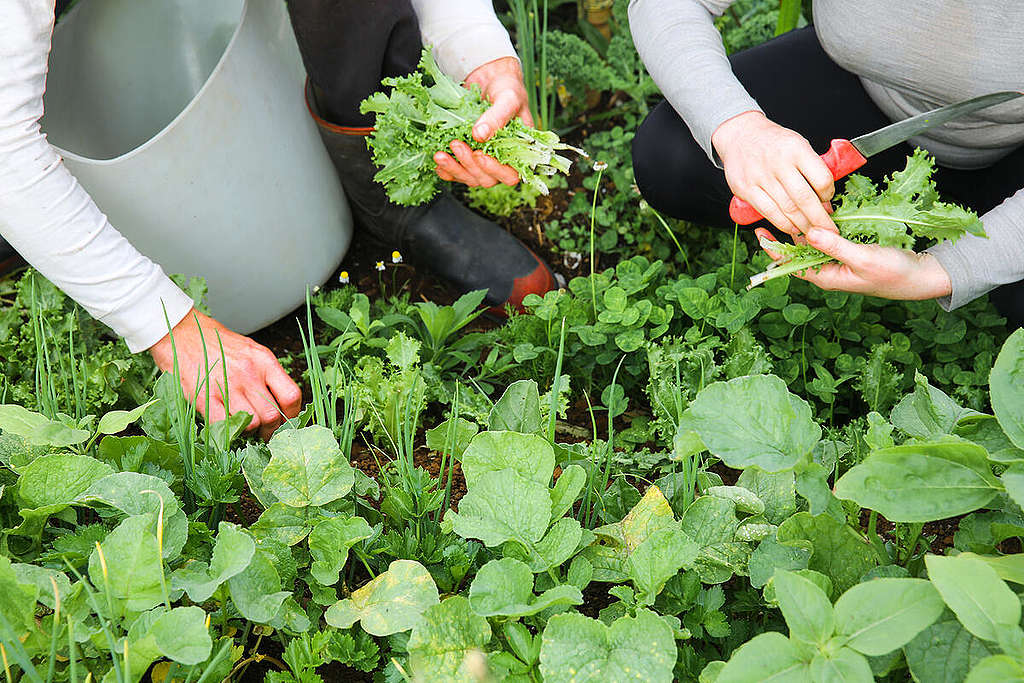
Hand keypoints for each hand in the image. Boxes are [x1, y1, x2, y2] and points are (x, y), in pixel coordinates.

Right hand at [149, 308, 302, 439]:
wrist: (180, 331)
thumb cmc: (215, 342)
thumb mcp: (249, 350)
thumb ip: (266, 374)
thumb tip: (279, 403)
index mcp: (264, 360)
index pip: (291, 396)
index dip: (292, 415)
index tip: (285, 421)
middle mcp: (249, 373)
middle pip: (273, 415)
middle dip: (270, 429)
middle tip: (262, 431)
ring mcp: (227, 385)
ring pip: (252, 423)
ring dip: (249, 431)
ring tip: (243, 426)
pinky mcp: (204, 396)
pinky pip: (224, 425)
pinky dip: (227, 432)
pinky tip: (226, 426)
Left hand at [433, 56, 532, 187]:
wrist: (490, 81)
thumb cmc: (507, 89)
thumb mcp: (508, 98)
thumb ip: (497, 116)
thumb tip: (480, 135)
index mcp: (518, 152)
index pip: (510, 174)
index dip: (495, 170)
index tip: (480, 155)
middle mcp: (501, 161)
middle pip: (487, 179)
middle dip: (469, 165)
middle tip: (456, 144)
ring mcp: (483, 161)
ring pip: (470, 177)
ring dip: (454, 169)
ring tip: (440, 155)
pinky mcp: (467, 158)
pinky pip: (457, 172)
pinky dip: (447, 170)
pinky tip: (438, 164)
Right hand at [712, 111, 836, 236]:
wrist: (740, 136)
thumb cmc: (773, 142)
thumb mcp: (798, 144)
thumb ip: (812, 168)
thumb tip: (825, 199)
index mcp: (796, 148)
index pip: (820, 178)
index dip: (828, 194)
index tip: (829, 201)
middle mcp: (778, 163)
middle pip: (804, 198)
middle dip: (819, 219)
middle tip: (828, 231)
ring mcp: (760, 177)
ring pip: (787, 209)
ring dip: (802, 224)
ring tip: (812, 232)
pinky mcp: (746, 189)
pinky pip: (768, 212)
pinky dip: (783, 224)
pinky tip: (792, 228)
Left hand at [757, 227, 952, 299]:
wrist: (923, 276)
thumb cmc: (895, 273)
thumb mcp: (863, 258)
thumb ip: (835, 246)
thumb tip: (808, 233)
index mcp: (827, 277)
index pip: (791, 264)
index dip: (774, 249)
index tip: (759, 232)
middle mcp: (830, 269)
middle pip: (801, 251)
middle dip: (789, 231)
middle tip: (775, 209)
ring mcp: (841, 260)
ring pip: (816, 242)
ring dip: (808, 225)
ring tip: (794, 205)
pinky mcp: (853, 250)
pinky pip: (833, 237)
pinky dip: (827, 224)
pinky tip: (824, 209)